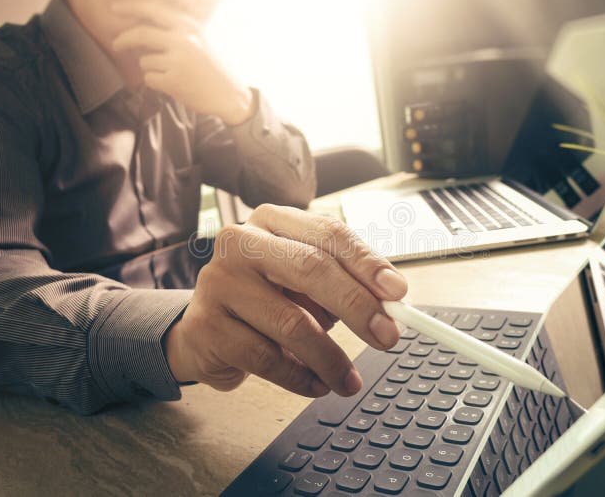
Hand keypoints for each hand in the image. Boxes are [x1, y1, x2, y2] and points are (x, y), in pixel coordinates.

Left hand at [111, 0, 253, 124]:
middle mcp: (183, 40)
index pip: (153, 10)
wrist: (231, 96)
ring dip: (151, 68)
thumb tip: (142, 27)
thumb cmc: (212, 70)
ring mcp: (178, 61)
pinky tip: (174, 86)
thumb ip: (176, 32)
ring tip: (171, 75)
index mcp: (189, 27)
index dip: (130, 8)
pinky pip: (149, 79)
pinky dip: (156, 83)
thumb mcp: (199, 41)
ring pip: (145, 61)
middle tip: (115, 45)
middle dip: (123, 40)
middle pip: (141, 34)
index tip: (114, 9)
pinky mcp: (173, 81)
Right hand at [163, 204, 407, 397]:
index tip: (398, 293)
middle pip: (310, 269)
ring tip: (348, 381)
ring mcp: (218, 282)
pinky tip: (314, 385)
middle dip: (357, 307)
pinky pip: (266, 359)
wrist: (207, 332)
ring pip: (291, 323)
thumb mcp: (306, 285)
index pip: (328, 234)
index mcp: (272, 220)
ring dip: (330, 358)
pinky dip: (299, 378)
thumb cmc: (268, 300)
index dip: (367, 263)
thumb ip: (345, 285)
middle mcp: (240, 242)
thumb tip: (391, 306)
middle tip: (388, 338)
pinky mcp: (206, 326)